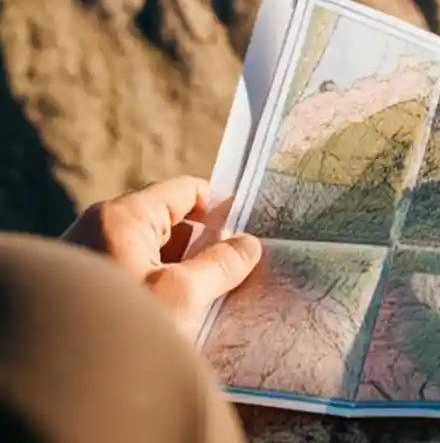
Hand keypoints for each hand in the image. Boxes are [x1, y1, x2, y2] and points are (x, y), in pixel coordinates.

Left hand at [62, 176, 261, 338]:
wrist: (59, 378)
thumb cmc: (117, 329)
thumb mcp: (182, 295)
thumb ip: (221, 266)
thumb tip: (248, 246)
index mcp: (122, 217)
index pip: (185, 192)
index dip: (219, 211)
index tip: (245, 238)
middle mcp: (101, 230)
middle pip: (171, 226)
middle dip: (204, 250)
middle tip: (232, 276)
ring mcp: (92, 260)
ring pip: (155, 256)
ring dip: (184, 275)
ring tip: (208, 303)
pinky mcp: (90, 290)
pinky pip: (136, 279)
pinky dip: (161, 292)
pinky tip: (178, 318)